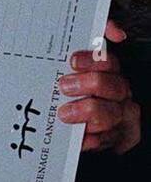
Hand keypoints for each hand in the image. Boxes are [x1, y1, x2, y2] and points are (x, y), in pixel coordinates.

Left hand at [59, 19, 140, 153]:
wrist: (91, 134)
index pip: (108, 62)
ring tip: (64, 113)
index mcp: (109, 76)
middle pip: (112, 86)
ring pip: (110, 114)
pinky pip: (101, 140)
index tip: (72, 60)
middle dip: (88, 84)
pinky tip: (78, 137)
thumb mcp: (76, 78)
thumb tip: (79, 41)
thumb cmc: (80, 100)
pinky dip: (89, 139)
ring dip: (86, 112)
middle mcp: (117, 95)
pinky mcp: (112, 139)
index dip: (92, 60)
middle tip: (64, 86)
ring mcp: (117, 118)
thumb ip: (74, 62)